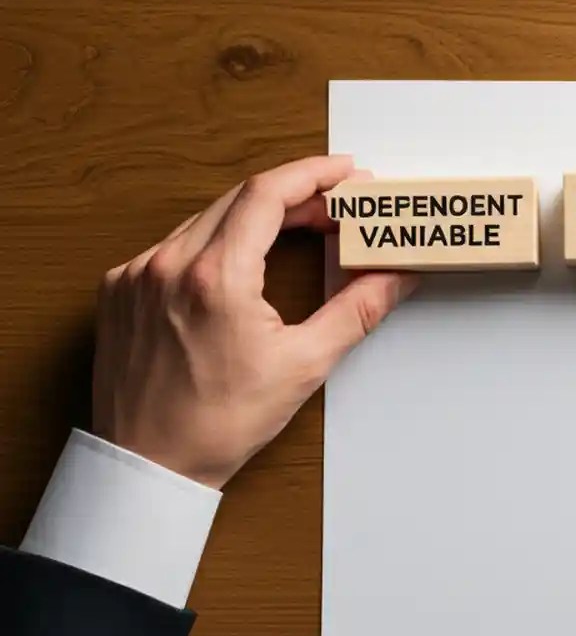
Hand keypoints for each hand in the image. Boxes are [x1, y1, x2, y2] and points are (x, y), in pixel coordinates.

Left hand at [93, 156, 418, 488]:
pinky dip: (219, 237)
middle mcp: (168, 265)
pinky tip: (247, 256)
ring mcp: (137, 273)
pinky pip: (177, 242)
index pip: (268, 193)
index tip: (345, 171)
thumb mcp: (303, 365)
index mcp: (215, 279)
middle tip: (338, 206)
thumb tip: (395, 278)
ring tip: (302, 227)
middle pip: (241, 198)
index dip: (313, 174)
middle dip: (295, 194)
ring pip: (209, 217)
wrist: (150, 463)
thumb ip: (357, 310)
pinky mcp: (120, 287)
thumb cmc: (216, 424)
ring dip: (258, 214)